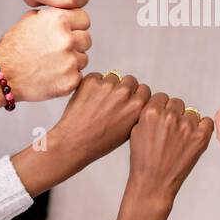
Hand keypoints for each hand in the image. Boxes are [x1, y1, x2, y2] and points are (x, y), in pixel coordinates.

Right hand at [0, 8, 89, 106]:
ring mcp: (70, 61)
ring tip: (52, 64)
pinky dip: (68, 77)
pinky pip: (78, 76)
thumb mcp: (28, 21)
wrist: (2, 75)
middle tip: (58, 51)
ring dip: (72, 61)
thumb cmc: (12, 50)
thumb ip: (49, 16)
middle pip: (86, 39)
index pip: (84, 19)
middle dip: (75, 44)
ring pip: (83, 59)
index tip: (70, 32)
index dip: (76, 26)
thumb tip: (63, 15)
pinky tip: (52, 75)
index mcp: (59, 20)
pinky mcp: (71, 80)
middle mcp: (67, 39)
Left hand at [11, 72, 150, 196]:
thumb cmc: (99, 142)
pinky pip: (97, 77)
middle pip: (130, 80)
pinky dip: (93, 85)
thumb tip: (137, 101)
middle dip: (124, 88)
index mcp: (137, 106)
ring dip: (108, 86)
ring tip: (99, 102)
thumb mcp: (128, 131)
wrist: (74, 142)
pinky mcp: (91, 81)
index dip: (136, 95)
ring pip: (113, 77)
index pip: (144, 89)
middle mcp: (124, 94)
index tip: (129, 99)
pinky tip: (89, 99)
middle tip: (113, 101)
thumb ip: (136, 113)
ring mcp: (107, 86)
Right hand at [108, 92, 213, 219]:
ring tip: (179, 138)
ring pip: (191, 112)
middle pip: (177, 103)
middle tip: (170, 130)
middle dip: (174, 113)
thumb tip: (159, 103)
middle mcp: (170, 116)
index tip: (161, 119)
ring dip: (187, 121)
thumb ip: (148, 113)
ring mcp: (187, 127)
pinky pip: (207, 122)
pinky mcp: (201, 138)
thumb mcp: (136, 131)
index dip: (161, 108)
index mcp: (151, 112)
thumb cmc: (143, 159)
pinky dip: (203, 127)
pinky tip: (194, 136)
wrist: (153, 183)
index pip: (162, 97)